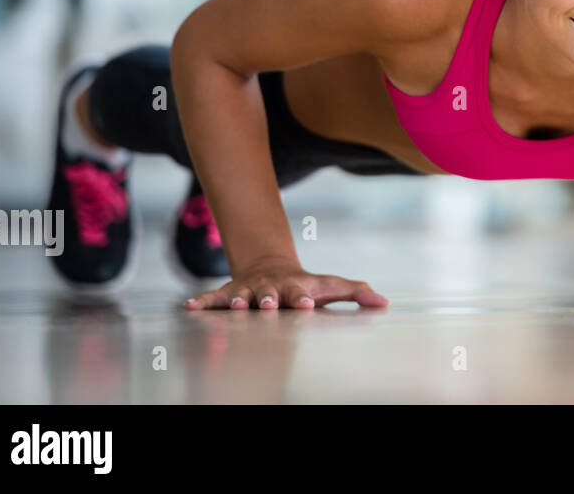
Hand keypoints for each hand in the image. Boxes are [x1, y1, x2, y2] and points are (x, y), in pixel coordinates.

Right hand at [182, 255, 389, 309]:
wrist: (270, 266)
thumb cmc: (307, 284)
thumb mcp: (332, 286)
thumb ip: (357, 293)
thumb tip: (385, 303)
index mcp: (296, 289)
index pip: (301, 294)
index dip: (304, 299)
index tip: (308, 304)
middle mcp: (270, 290)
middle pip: (270, 295)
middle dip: (268, 300)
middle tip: (267, 306)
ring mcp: (248, 291)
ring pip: (241, 296)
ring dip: (238, 301)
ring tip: (236, 305)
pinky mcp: (229, 294)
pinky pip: (213, 300)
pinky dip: (202, 303)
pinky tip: (188, 307)